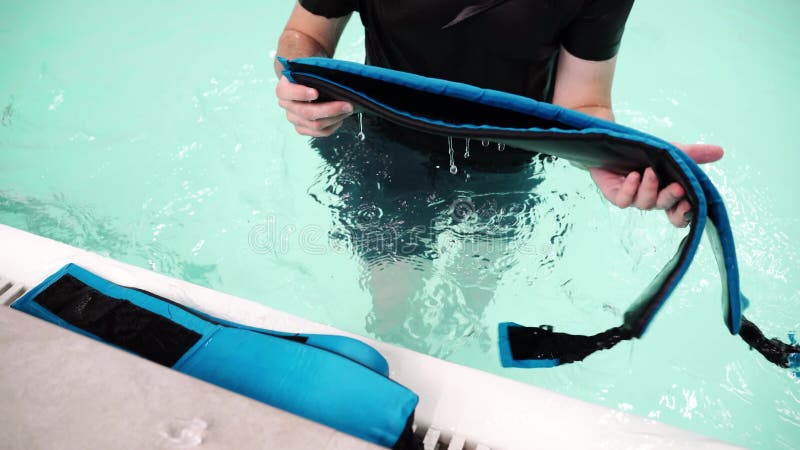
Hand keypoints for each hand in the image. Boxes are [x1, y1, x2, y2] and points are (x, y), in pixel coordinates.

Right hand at [276, 75, 353, 136]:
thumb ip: (314, 72)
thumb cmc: (308, 75)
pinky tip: (340, 118)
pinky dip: (332, 126)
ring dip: (335, 118)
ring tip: (347, 110)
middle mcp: (286, 105)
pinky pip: (319, 133)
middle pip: (307, 113)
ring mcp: (294, 118)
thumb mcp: (308, 68)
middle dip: (330, 109)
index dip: (301, 93)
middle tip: (346, 104)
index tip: (316, 92)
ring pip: (315, 125)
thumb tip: (335, 77)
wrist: (305, 83)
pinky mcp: (302, 128)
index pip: (288, 92)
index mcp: (284, 89)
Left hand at [589, 143, 723, 226]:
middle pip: (664, 208)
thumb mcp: (671, 150)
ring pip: (645, 203)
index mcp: (667, 193)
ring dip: (649, 189)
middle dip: (671, 199)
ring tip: (650, 171)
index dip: (684, 214)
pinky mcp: (615, 194)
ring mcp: (633, 198)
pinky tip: (633, 176)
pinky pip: (623, 200)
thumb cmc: (643, 151)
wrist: (613, 142)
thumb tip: (720, 151)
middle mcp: (651, 199)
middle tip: (676, 187)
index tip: (690, 204)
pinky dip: (630, 188)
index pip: (679, 214)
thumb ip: (693, 153)